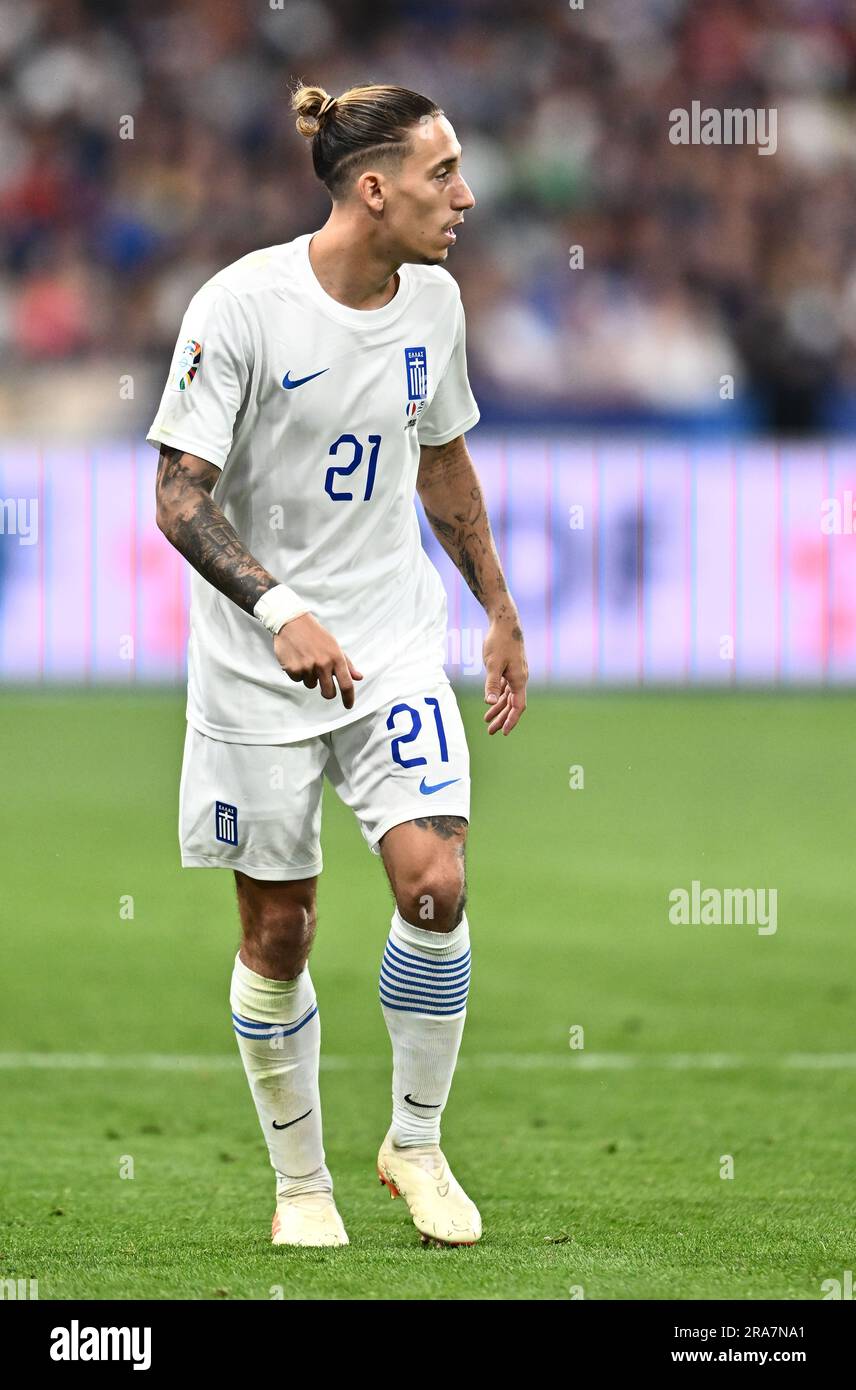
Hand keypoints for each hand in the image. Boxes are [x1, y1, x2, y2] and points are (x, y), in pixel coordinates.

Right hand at [273, 612, 363, 708]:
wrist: (292, 621)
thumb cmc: (315, 634)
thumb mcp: (334, 645)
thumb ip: (346, 664)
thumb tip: (358, 677)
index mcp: (336, 658)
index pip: (346, 684)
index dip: (349, 698)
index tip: (348, 706)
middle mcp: (323, 664)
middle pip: (328, 693)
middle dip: (326, 692)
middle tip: (322, 682)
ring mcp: (308, 667)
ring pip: (311, 685)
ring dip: (309, 677)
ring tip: (306, 659)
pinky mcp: (293, 669)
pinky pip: (297, 680)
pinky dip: (297, 673)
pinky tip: (296, 659)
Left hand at [482, 615, 527, 734]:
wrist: (505, 623)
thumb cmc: (499, 642)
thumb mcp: (493, 664)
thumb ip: (491, 684)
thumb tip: (489, 702)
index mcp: (519, 680)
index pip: (517, 706)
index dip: (511, 720)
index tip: (504, 732)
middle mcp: (519, 678)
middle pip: (512, 704)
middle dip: (502, 718)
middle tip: (491, 732)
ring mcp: (515, 673)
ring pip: (508, 697)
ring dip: (499, 709)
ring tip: (487, 721)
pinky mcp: (509, 668)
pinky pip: (505, 688)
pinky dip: (498, 696)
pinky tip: (490, 702)